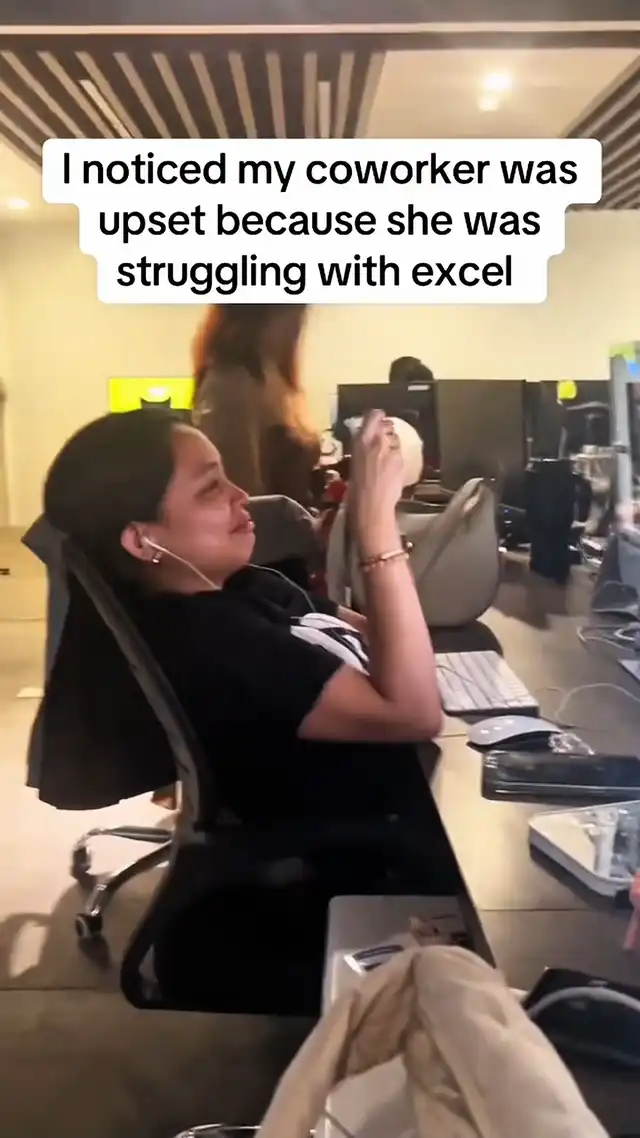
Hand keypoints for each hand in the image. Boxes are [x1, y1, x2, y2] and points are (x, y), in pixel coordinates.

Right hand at [349, 410, 403, 534]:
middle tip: (381, 441)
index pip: (374, 415)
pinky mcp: (402, 462)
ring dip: (391, 446)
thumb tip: (366, 446)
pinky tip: (390, 472)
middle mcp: (379, 440)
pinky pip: (400, 456)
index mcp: (362, 439)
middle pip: (387, 425)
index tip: (375, 421)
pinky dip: (396, 460)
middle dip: (385, 431)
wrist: (370, 504)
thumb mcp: (353, 462)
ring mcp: (392, 451)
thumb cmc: (353, 487)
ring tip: (386, 459)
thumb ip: (362, 449)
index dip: (376, 417)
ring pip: (395, 440)